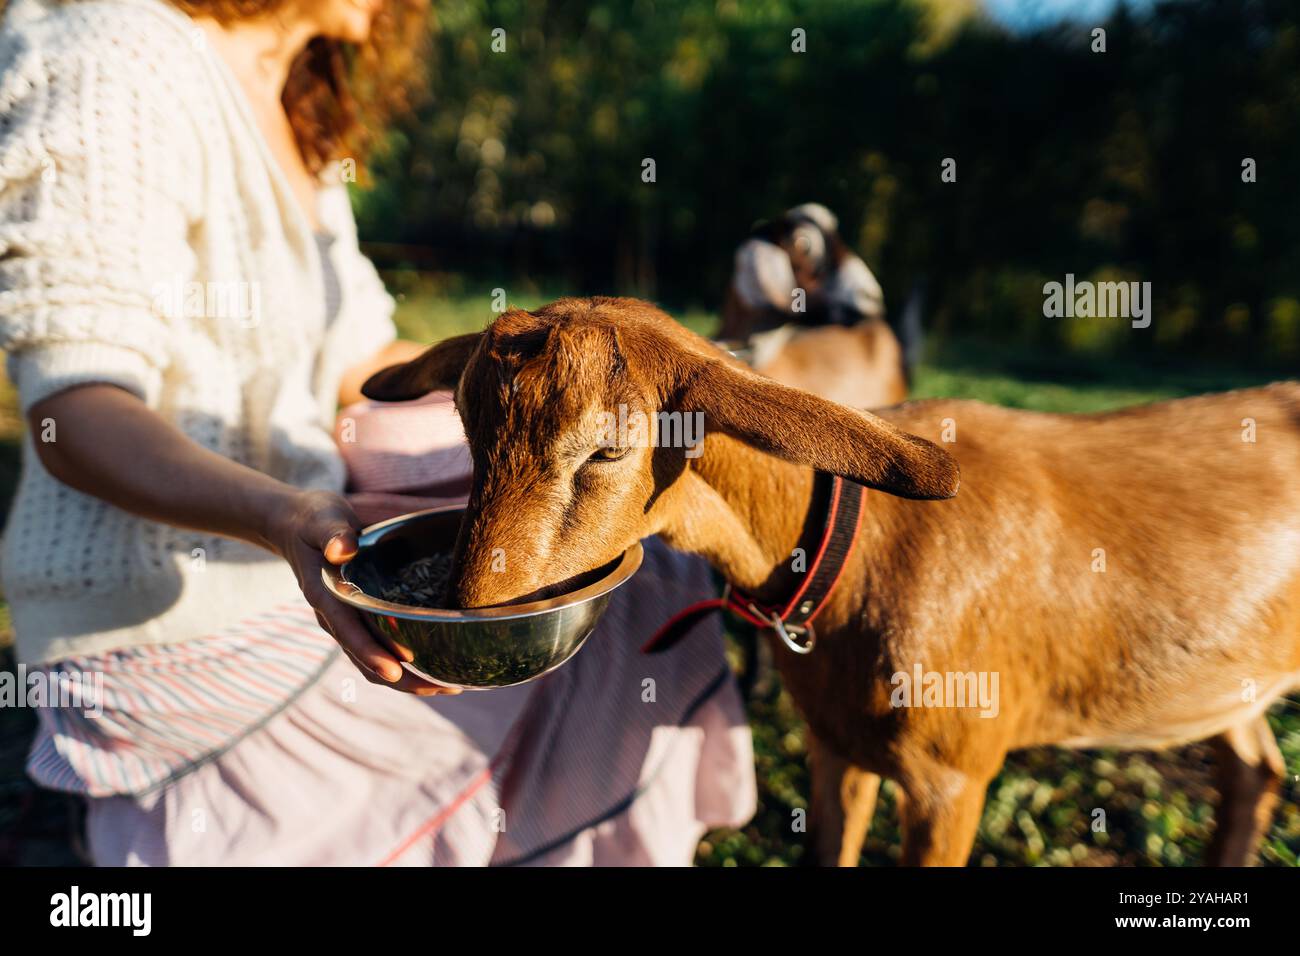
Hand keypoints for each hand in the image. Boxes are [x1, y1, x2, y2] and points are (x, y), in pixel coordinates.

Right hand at [266, 489, 458, 695]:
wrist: (296, 526)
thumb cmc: (313, 520)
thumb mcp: (322, 519)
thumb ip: (333, 533)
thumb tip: (342, 549)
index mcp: (325, 595)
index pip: (348, 631)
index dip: (371, 654)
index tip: (396, 672)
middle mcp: (335, 616)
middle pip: (366, 660)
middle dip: (404, 679)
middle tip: (446, 688)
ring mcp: (346, 621)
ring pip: (375, 662)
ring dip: (410, 679)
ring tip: (450, 685)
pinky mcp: (358, 619)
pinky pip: (381, 648)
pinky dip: (406, 663)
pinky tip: (437, 664)